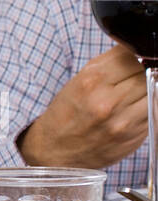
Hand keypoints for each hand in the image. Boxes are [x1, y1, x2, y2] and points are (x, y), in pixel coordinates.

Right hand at [18, 44, 146, 167]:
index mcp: (92, 81)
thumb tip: (140, 50)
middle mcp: (108, 101)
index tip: (136, 59)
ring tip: (132, 93)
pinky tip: (133, 108)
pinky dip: (148, 105)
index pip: (136, 54)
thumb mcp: (79, 80)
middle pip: (149, 72)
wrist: (53, 151)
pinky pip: (154, 110)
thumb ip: (111, 62)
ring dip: (148, 88)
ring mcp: (123, 121)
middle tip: (131, 79)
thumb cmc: (66, 114)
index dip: (140, 54)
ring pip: (155, 90)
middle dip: (143, 72)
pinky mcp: (134, 136)